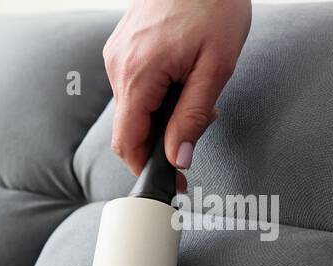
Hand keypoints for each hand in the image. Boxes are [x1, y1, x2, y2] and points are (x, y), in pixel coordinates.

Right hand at [104, 0, 250, 176]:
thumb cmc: (213, 5)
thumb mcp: (215, 67)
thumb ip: (193, 116)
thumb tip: (177, 156)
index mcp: (138, 74)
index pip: (127, 142)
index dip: (147, 169)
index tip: (171, 182)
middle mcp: (118, 65)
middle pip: (129, 127)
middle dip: (160, 140)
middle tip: (198, 129)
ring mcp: (117, 53)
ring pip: (132, 106)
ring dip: (161, 115)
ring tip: (198, 94)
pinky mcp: (122, 45)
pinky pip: (133, 84)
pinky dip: (156, 93)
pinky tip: (183, 77)